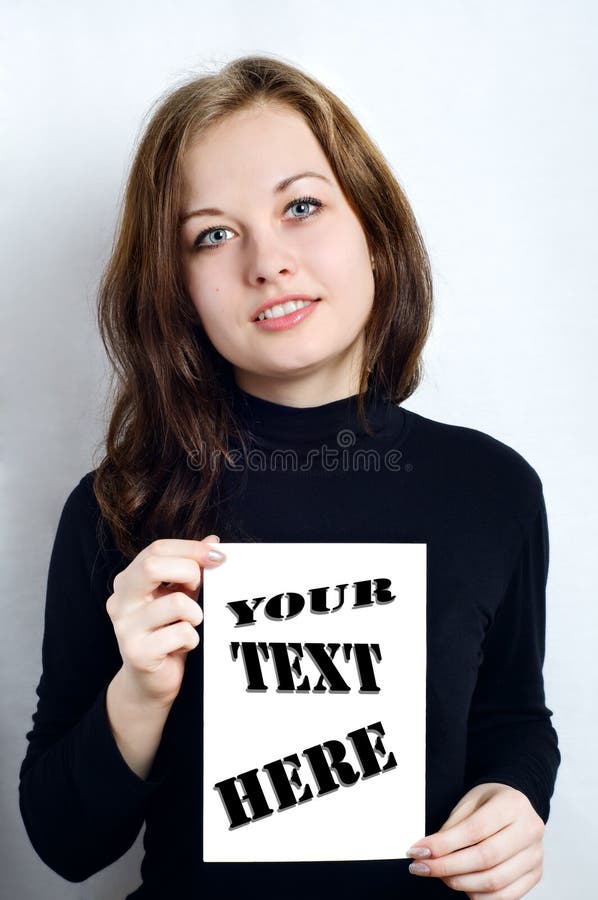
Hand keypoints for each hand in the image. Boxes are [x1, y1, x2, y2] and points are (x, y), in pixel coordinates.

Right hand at [106, 535, 225, 706]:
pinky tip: (184, 644)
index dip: (191, 548)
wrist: (148, 683)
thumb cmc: (165, 633)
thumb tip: (213, 541)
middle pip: (153, 565)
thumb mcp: (179, 595)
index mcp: (128, 581)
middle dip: (189, 571)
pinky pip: (181, 633)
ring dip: (196, 613)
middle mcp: (120, 600)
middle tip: (199, 588)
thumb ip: (191, 567)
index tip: (218, 556)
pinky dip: (192, 638)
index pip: (156, 549)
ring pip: (176, 602)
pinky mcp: (137, 652)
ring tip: (191, 623)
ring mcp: (125, 627)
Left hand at [406, 782, 544, 897]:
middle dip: (447, 867)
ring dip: (460, 883)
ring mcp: (535, 855)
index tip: (418, 851)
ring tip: (440, 875)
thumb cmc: (491, 802)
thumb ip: (453, 827)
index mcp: (513, 805)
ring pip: (494, 881)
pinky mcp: (535, 875)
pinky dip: (479, 897)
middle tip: (422, 867)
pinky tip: (462, 886)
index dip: (444, 845)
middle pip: (485, 858)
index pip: (474, 830)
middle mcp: (529, 830)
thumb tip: (429, 853)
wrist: (518, 803)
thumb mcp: (470, 802)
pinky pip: (505, 896)